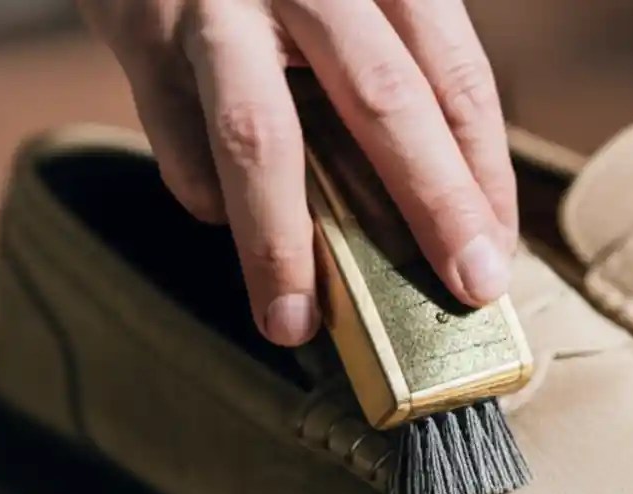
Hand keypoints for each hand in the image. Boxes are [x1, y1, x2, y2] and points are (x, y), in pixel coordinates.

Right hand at [77, 0, 516, 345]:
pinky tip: (228, 227)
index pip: (455, 78)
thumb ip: (396, 69)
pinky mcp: (140, 32)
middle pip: (386, 101)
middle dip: (434, 206)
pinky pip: (176, 136)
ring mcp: (218, 5)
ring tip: (294, 323)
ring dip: (281, 244)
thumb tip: (453, 208)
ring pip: (261, 137)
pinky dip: (208, 195)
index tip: (492, 255)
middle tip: (464, 288)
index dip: (482, 175)